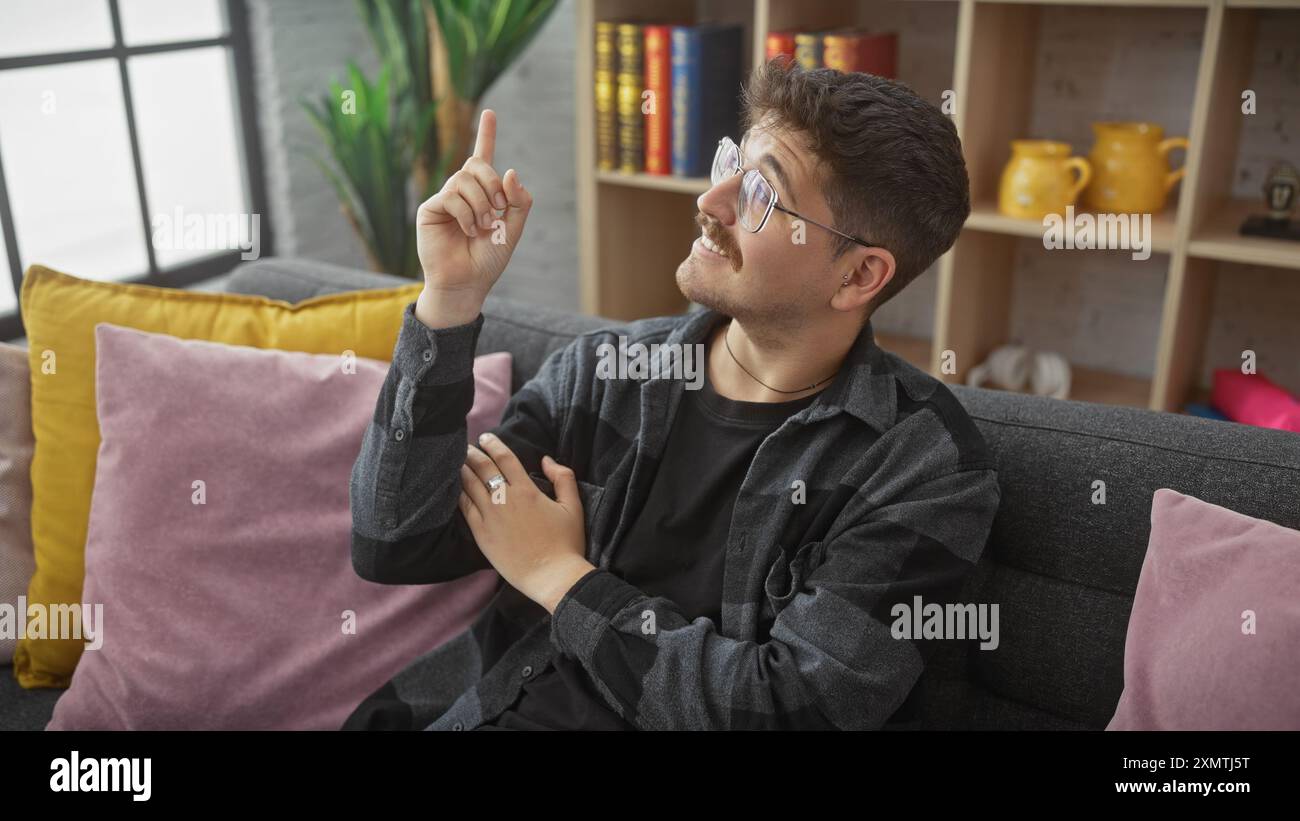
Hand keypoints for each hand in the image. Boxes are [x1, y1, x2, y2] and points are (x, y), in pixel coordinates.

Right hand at [415, 109, 533, 326]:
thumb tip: (510, 170)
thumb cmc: (488, 260)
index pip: (483, 158)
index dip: (486, 135)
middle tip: (498, 208)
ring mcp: (444, 199)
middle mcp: (461, 192)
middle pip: (477, 164)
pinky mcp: (430, 209)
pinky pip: (451, 195)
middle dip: (493, 183)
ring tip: (481, 227)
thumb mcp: (513, 229)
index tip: (490, 113)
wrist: (467, 283)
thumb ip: (519, 201)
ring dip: (480, 203)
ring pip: (464, 178)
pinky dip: (466, 213)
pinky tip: (468, 230)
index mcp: (483, 194)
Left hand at [460, 434, 593, 612]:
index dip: (493, 444)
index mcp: (526, 490)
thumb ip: (563, 478)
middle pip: (482, 468)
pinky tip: (456, 490)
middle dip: (472, 454)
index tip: (485, 437)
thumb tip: (546, 459)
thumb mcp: (573, 506)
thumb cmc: (567, 543)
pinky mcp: (481, 535)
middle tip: (465, 448)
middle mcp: (504, 500)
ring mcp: (489, 517)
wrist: (552, 576)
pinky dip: (459, 495)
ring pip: (469, 486)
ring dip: (462, 471)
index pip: (504, 458)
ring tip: (457, 463)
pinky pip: (464, 509)